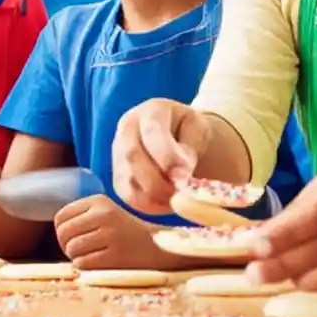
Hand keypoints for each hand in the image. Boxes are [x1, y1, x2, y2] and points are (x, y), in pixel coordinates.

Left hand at [54, 195, 183, 269]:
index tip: (74, 237)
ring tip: (93, 256)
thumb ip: (81, 215)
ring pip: (71, 250)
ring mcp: (110, 235)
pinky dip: (86, 267)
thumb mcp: (105, 212)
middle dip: (67, 246)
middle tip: (82, 250)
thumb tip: (53, 228)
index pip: (61, 217)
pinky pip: (82, 264)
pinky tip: (100, 263)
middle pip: (63, 235)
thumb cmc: (124, 232)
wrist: (157, 247)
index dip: (62, 231)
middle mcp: (104, 214)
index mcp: (99, 201)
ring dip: (77, 258)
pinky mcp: (114, 256)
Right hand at [112, 99, 213, 214]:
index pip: (152, 132)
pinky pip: (128, 197)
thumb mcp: (198, 130)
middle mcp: (127, 129)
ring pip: (128, 181)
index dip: (166, 156)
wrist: (179, 138)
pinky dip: (149, 205)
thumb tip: (180, 173)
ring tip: (177, 198)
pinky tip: (167, 203)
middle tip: (181, 192)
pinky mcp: (118, 177)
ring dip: (155, 196)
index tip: (184, 175)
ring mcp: (118, 153)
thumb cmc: (190, 132)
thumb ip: (190, 147)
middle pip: (133, 157)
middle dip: (159, 180)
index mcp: (151, 111)